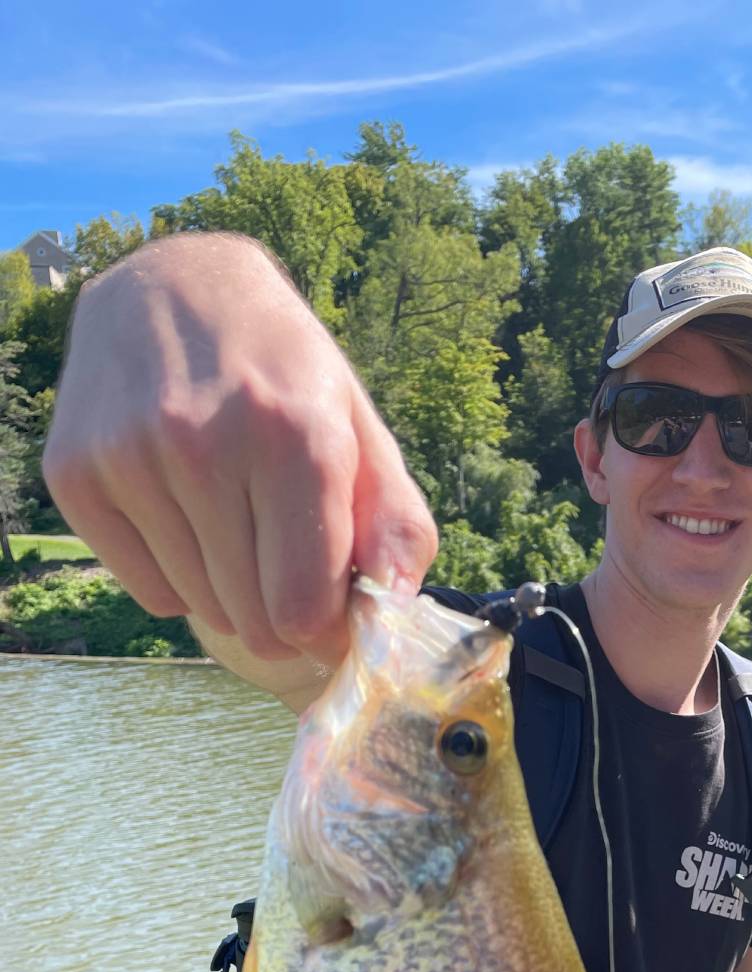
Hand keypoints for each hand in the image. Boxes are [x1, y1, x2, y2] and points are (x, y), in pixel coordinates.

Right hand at [43, 234, 439, 675]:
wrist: (173, 286)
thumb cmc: (285, 374)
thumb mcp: (360, 430)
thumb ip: (398, 524)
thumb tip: (394, 608)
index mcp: (296, 435)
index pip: (303, 608)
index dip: (325, 628)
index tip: (331, 607)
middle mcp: (204, 443)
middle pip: (254, 621)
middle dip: (283, 615)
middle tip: (287, 565)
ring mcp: (130, 456)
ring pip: (201, 609)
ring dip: (231, 592)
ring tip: (238, 522)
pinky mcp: (76, 472)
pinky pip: (150, 594)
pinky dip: (179, 579)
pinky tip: (189, 518)